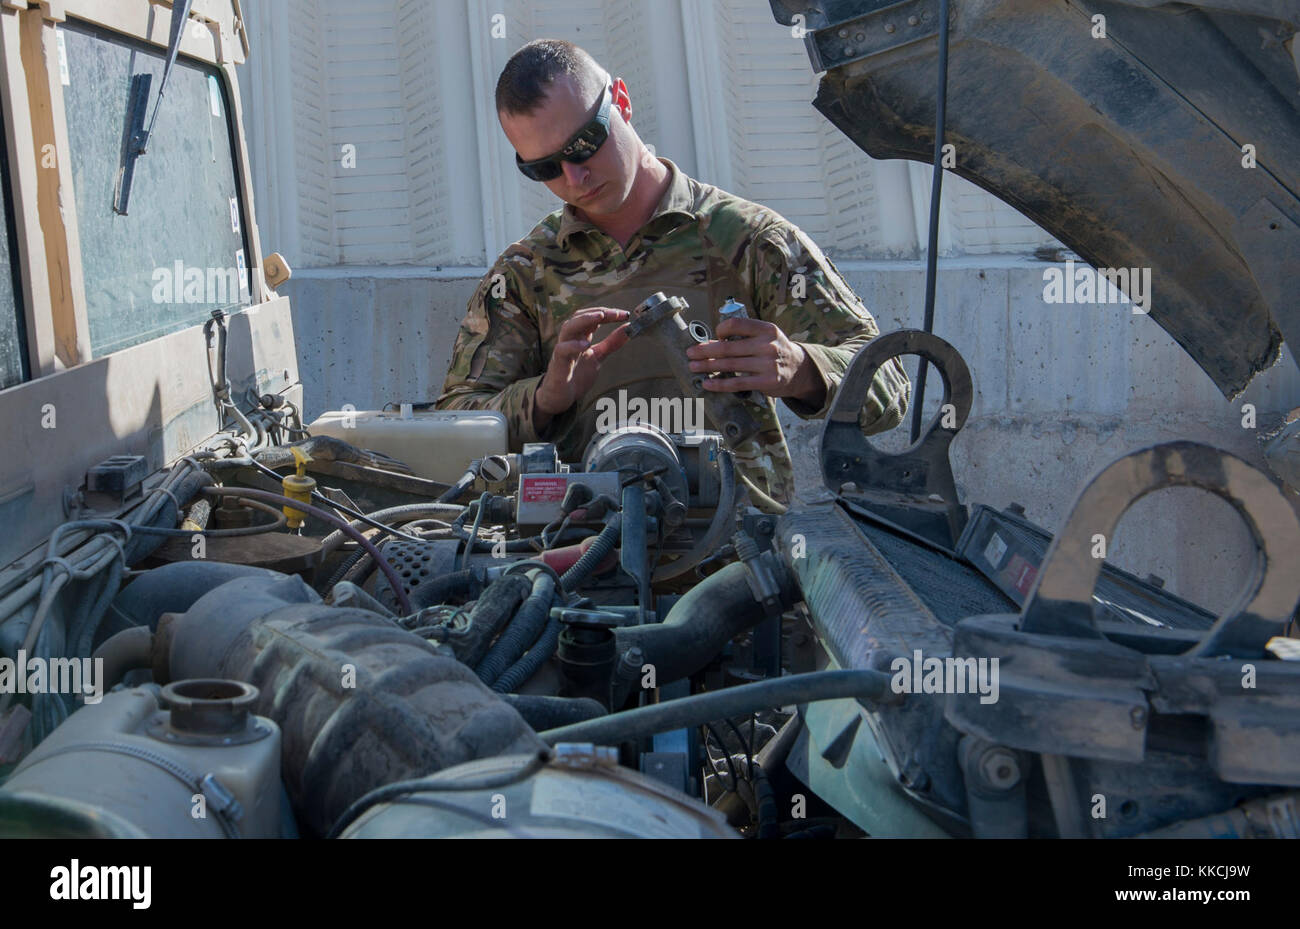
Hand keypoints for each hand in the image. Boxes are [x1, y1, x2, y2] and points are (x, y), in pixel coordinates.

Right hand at [535, 308, 630, 426]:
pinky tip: (585, 344)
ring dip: (584, 320)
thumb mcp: (598, 356)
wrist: (560, 396)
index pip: (593, 317)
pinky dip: (572, 345)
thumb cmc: (576, 375)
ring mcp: (563, 349)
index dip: (609, 313)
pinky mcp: (558, 363)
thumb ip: (612, 343)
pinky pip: (562, 350)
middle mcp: (570, 338)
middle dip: (599, 312)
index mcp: (580, 335)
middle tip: (616, 313)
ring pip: (568, 328)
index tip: (625, 315)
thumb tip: (628, 328)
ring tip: (600, 317)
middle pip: (580, 317)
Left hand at [685, 317, 824, 404]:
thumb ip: (741, 338)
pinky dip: (720, 384)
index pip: (736, 324)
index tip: (715, 336)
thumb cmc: (773, 350)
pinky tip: (707, 383)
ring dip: (708, 366)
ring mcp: (767, 364)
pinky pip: (737, 383)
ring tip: (694, 367)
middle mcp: (768, 345)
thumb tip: (708, 343)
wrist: (798, 369)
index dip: (721, 330)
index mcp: (766, 329)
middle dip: (705, 351)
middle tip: (690, 354)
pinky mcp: (766, 382)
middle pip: (728, 347)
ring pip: (730, 365)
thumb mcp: (764, 337)